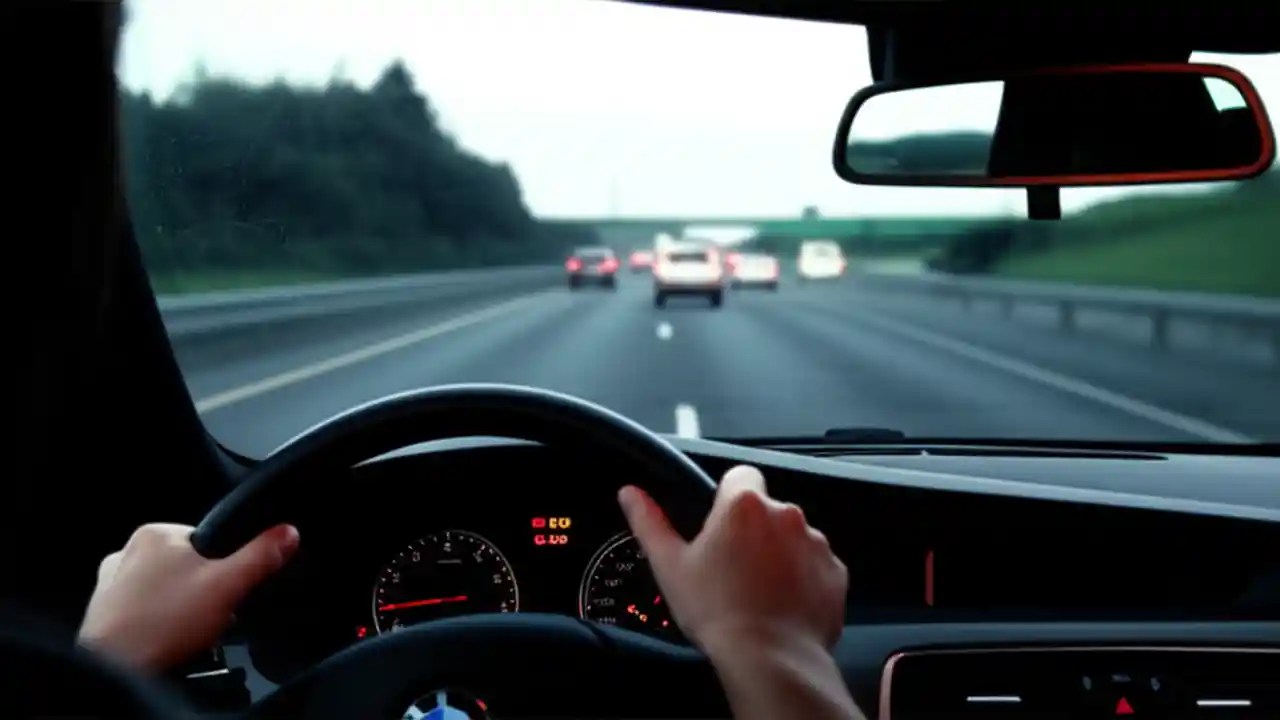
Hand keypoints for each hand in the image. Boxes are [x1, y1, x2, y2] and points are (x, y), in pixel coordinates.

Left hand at [79, 523, 298, 671]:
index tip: (224, 590)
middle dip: (201, 591)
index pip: (205, 542)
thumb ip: (260, 556)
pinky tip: (166, 641)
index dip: (222, 567)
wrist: (116, 669)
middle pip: (185, 567)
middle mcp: (125, 551)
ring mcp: (110, 584)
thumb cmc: (165, 623)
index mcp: (155, 533)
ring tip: (187, 632)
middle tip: (208, 615)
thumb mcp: (228, 585)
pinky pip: (143, 613)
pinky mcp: (102, 614)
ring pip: (165, 591)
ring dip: (179, 609)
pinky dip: (157, 625)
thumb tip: (288, 532)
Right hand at [617, 465, 846, 657]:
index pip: (740, 476)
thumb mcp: (670, 566)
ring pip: (793, 537)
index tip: (720, 527)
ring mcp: (816, 543)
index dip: (728, 498)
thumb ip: (649, 522)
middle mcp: (786, 515)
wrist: (770, 659)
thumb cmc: (717, 612)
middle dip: (753, 531)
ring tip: (759, 591)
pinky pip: (816, 566)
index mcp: (743, 506)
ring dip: (779, 554)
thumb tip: (630, 493)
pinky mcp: (836, 572)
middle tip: (733, 568)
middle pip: (766, 510)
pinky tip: (783, 604)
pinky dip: (803, 579)